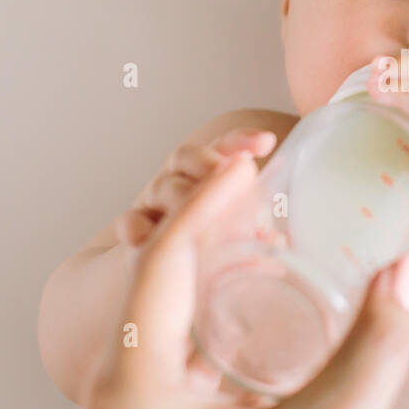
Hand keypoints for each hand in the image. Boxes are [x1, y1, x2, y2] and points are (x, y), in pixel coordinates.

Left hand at [68, 153, 408, 408]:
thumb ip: (374, 353)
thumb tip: (406, 271)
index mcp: (133, 398)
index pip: (163, 266)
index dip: (209, 199)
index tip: (249, 154)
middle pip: (151, 285)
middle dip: (207, 223)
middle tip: (259, 175)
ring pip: (151, 320)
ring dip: (201, 269)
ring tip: (256, 224)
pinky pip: (156, 356)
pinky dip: (197, 317)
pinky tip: (241, 303)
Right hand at [114, 128, 276, 247]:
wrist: (163, 268)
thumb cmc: (209, 243)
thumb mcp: (237, 230)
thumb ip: (256, 227)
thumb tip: (279, 242)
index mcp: (208, 172)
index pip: (225, 145)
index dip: (243, 140)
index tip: (266, 142)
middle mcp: (180, 178)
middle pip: (188, 156)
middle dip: (209, 164)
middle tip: (227, 181)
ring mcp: (154, 201)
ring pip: (163, 186)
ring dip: (183, 200)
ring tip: (201, 221)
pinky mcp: (134, 226)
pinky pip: (130, 220)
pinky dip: (135, 226)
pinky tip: (144, 237)